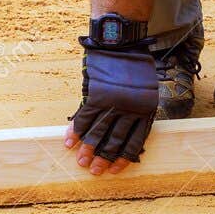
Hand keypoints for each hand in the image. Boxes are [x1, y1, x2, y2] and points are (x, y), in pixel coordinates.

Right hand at [64, 44, 159, 174]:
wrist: (122, 42)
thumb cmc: (135, 66)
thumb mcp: (145, 90)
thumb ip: (136, 110)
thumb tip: (124, 130)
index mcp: (144, 110)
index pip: (134, 142)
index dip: (123, 158)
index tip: (114, 170)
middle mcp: (129, 109)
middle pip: (114, 141)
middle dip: (103, 158)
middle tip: (94, 170)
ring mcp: (112, 103)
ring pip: (98, 132)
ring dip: (88, 148)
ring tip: (81, 161)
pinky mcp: (96, 94)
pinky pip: (84, 117)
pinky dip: (76, 130)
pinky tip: (69, 141)